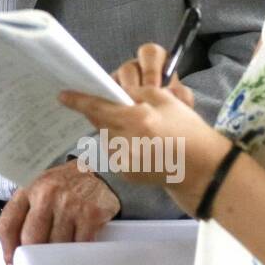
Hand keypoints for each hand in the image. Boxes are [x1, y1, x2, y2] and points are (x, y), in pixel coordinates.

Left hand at [0, 161, 120, 264]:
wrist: (99, 168)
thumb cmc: (65, 183)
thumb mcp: (40, 187)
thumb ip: (26, 210)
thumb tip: (16, 245)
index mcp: (29, 188)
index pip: (9, 222)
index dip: (7, 248)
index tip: (12, 263)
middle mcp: (46, 195)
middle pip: (30, 238)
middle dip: (31, 257)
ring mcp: (69, 205)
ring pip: (55, 245)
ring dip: (56, 258)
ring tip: (57, 262)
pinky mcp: (90, 215)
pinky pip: (79, 245)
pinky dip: (77, 254)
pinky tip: (75, 255)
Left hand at [60, 43, 232, 214]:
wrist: (202, 167)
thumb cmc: (185, 128)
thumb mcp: (165, 100)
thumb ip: (137, 93)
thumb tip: (115, 91)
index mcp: (136, 117)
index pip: (98, 106)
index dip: (78, 100)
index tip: (62, 95)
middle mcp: (126, 139)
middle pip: (100, 121)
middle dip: (103, 115)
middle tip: (119, 113)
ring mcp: (125, 158)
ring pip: (107, 137)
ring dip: (115, 131)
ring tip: (140, 133)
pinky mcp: (126, 173)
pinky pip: (115, 152)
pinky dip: (123, 147)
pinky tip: (143, 149)